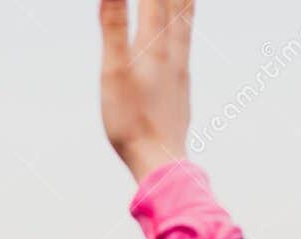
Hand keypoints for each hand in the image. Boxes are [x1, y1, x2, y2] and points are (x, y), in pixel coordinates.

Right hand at [100, 0, 193, 182]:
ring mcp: (181, 68)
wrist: (161, 161)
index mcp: (154, 44)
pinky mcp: (182, 85)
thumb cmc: (131, 121)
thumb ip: (114, 27)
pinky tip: (183, 30)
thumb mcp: (114, 73)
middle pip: (177, 3)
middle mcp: (173, 51)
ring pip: (186, 21)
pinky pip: (187, 42)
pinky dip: (185, 22)